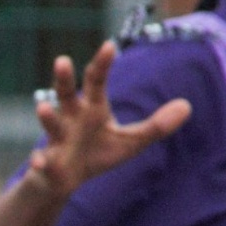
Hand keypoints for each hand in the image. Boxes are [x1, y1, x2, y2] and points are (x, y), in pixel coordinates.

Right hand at [29, 40, 190, 197]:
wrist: (64, 179)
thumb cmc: (97, 153)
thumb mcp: (130, 141)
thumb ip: (155, 126)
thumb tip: (187, 106)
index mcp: (91, 108)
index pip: (96, 81)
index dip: (102, 64)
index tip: (109, 46)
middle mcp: (70, 118)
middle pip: (65, 93)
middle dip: (63, 79)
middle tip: (62, 60)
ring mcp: (57, 140)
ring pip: (51, 125)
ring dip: (47, 117)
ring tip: (43, 108)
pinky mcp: (47, 163)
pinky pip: (42, 162)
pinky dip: (39, 162)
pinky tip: (37, 163)